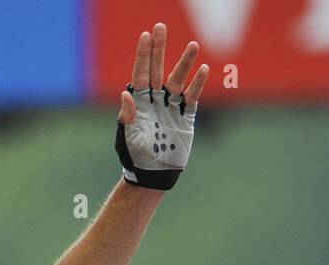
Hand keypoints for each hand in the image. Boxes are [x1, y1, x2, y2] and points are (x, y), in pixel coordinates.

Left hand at [116, 22, 207, 190]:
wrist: (153, 174)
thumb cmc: (135, 157)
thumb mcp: (128, 138)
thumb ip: (127, 116)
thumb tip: (125, 93)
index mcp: (138, 104)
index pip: (141, 74)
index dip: (143, 55)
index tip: (146, 36)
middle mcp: (154, 101)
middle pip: (157, 69)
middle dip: (159, 49)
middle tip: (160, 27)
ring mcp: (171, 107)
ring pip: (178, 79)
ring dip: (185, 63)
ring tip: (192, 45)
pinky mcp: (186, 116)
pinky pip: (192, 96)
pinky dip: (197, 84)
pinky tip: (203, 69)